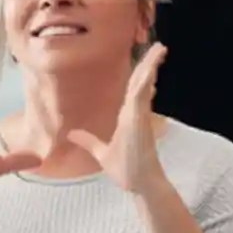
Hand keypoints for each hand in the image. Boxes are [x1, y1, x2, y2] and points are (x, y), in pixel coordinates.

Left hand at [65, 42, 168, 194]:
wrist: (139, 186)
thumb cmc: (126, 171)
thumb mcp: (101, 153)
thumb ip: (88, 141)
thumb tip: (71, 134)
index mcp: (127, 117)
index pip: (134, 88)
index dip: (141, 73)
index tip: (147, 60)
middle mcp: (135, 113)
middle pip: (142, 82)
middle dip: (149, 63)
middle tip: (160, 46)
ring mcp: (139, 116)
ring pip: (144, 85)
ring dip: (151, 67)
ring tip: (161, 49)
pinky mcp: (142, 122)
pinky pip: (142, 98)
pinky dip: (147, 83)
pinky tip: (151, 71)